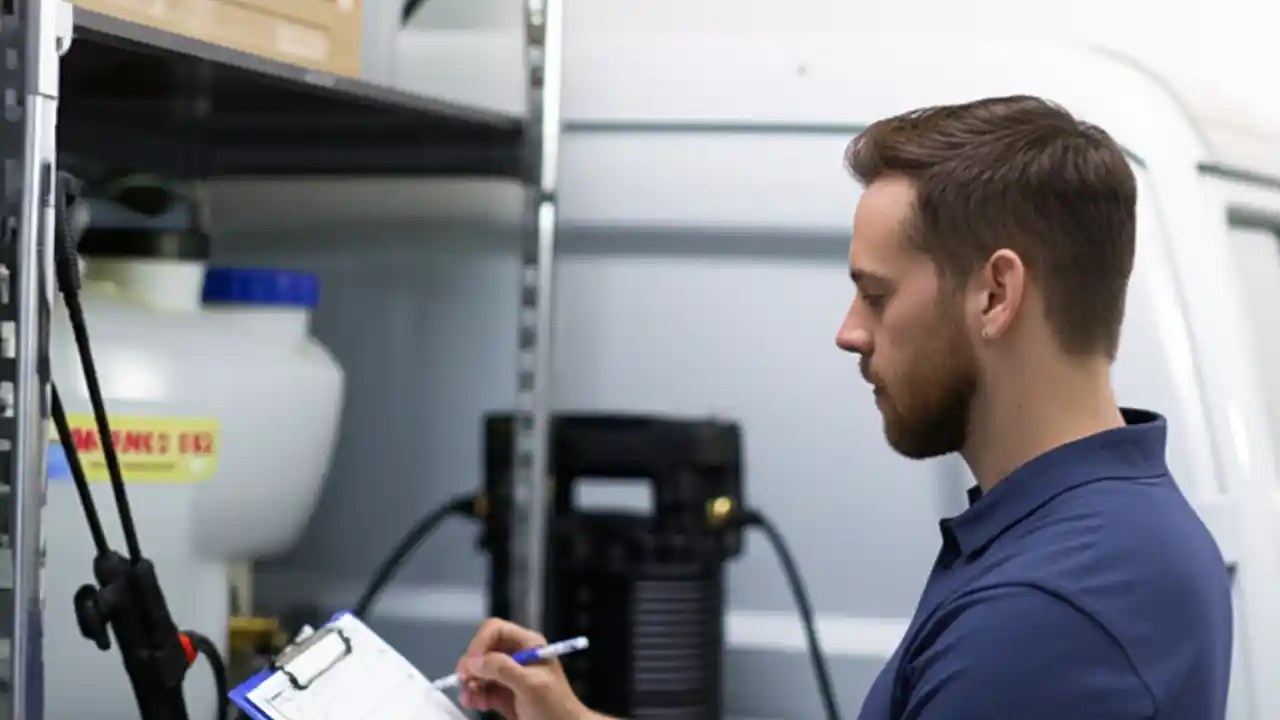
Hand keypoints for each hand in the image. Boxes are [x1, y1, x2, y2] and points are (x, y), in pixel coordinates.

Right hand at [454, 618, 597, 719]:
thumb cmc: (555, 707)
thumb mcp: (530, 685)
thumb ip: (502, 669)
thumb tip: (473, 662)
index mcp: (528, 644)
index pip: (495, 630)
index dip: (479, 643)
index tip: (470, 665)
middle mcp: (517, 656)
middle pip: (483, 650)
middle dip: (471, 666)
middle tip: (465, 683)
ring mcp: (509, 675)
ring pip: (479, 671)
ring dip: (470, 683)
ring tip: (469, 699)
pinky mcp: (503, 694)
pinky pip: (481, 688)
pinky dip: (474, 695)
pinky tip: (476, 703)